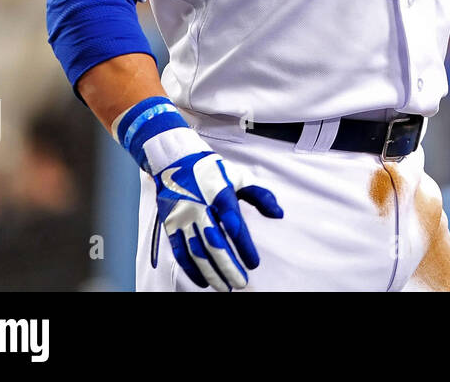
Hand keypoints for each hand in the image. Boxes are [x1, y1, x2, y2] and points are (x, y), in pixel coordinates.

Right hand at [151, 149, 283, 291]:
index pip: (234, 224)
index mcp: (220, 194)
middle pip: (214, 243)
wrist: (176, 162)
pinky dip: (191, 269)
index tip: (254, 263)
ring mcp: (183, 217)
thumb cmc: (212, 172)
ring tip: (225, 287)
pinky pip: (180, 252)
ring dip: (211, 272)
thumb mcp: (240, 178)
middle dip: (228, 266)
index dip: (244, 245)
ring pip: (196, 251)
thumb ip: (261, 196)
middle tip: (241, 282)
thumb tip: (278, 213)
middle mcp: (200, 207)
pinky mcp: (170, 225)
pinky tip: (203, 281)